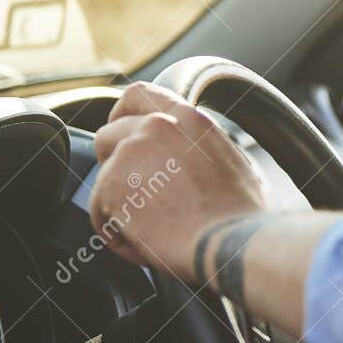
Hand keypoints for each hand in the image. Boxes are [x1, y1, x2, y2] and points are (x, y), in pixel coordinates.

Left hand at [90, 82, 266, 280]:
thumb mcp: (239, 166)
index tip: (120, 135)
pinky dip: (117, 235)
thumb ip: (210, 154)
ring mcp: (131, 152)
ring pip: (102, 180)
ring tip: (150, 233)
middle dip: (112, 166)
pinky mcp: (111, 184)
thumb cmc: (243, 218)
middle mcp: (157, 125)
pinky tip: (145, 247)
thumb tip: (209, 163)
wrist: (232, 244)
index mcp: (190, 118)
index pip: (139, 95)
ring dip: (119, 206)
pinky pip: (99, 213)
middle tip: (133, 194)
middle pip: (108, 135)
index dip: (121, 115)